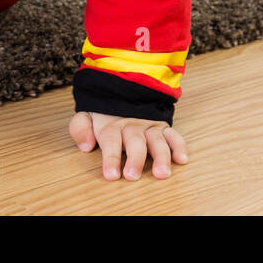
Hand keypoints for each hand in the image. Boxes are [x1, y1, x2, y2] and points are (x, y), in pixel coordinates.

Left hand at [68, 111, 188, 179]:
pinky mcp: (162, 127)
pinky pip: (173, 135)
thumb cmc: (104, 111)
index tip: (112, 175)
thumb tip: (86, 145)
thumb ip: (80, 128)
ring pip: (156, 140)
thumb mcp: (86, 115)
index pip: (111, 141)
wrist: (123, 86)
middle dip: (135, 159)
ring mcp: (149, 126)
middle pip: (134, 142)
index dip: (111, 158)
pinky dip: (179, 146)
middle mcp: (132, 125)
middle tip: (133, 176)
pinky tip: (181, 159)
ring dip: (161, 156)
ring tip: (162, 173)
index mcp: (111, 124)